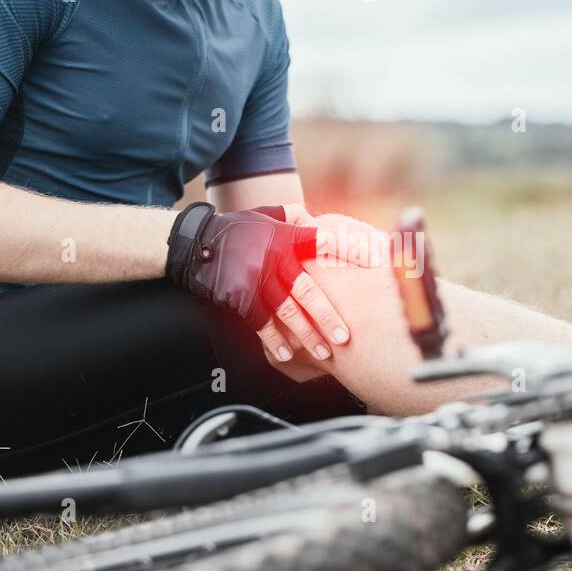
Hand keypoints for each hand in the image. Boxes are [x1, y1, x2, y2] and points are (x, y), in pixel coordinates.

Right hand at [166, 202, 350, 362]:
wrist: (197, 242)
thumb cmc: (239, 230)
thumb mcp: (268, 216)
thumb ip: (297, 219)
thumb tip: (328, 220)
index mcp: (286, 236)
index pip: (324, 241)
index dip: (350, 250)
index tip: (374, 260)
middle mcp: (273, 258)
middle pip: (306, 290)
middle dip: (327, 315)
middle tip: (345, 337)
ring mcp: (255, 279)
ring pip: (286, 311)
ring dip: (305, 334)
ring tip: (324, 352)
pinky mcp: (239, 296)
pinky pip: (260, 322)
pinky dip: (273, 340)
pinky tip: (287, 354)